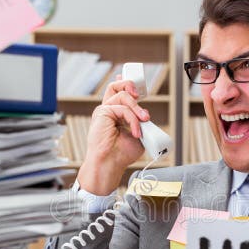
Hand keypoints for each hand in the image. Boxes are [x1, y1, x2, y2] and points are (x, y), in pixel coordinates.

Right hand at [76, 78, 149, 194]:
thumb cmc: (121, 155)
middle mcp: (107, 111)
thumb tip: (146, 115)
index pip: (118, 94)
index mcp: (114, 116)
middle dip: (129, 85)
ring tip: (144, 119)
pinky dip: (133, 120)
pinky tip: (135, 132)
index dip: (125, 85)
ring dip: (137, 107)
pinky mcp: (102, 112)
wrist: (110, 164)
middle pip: (115, 86)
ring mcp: (104, 111)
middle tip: (140, 96)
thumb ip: (141, 123)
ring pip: (122, 95)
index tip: (136, 88)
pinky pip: (123, 108)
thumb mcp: (138, 135)